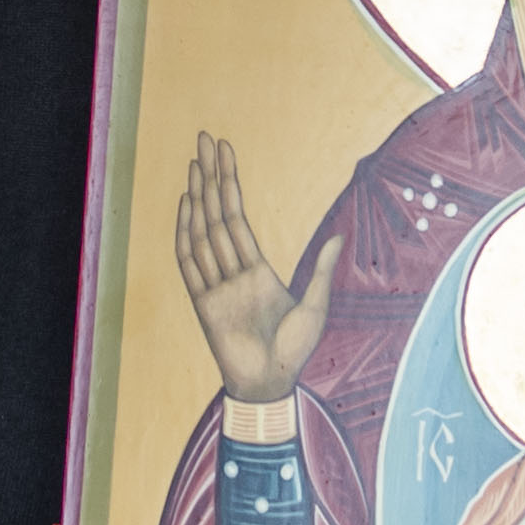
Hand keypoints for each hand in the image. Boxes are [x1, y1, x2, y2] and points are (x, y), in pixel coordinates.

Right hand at [173, 134, 340, 405]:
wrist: (271, 386)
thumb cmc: (293, 352)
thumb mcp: (315, 306)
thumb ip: (320, 269)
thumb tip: (339, 236)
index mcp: (257, 271)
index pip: (239, 218)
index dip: (230, 184)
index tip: (224, 152)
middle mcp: (232, 272)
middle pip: (217, 214)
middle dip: (210, 175)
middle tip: (203, 138)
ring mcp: (216, 286)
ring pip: (203, 231)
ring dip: (198, 196)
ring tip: (194, 162)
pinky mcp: (204, 304)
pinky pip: (191, 263)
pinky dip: (186, 234)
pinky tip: (186, 206)